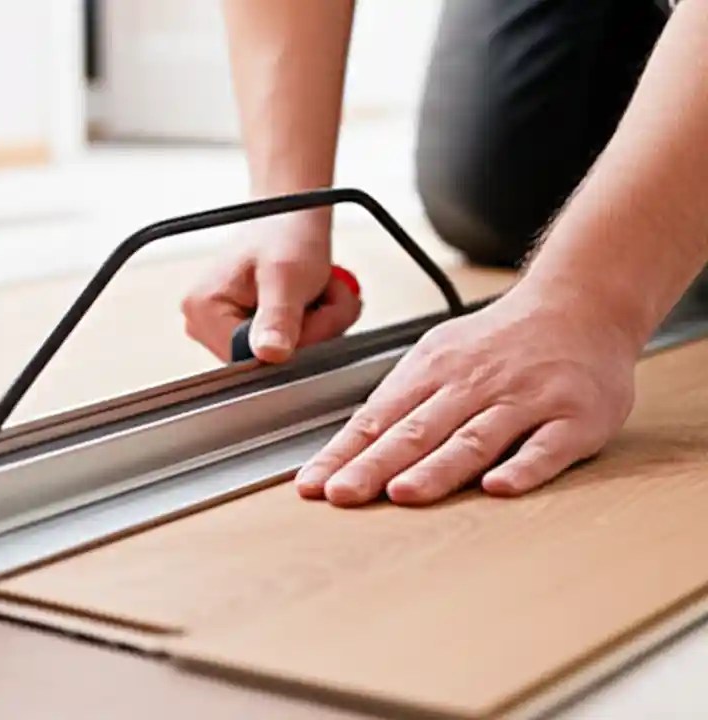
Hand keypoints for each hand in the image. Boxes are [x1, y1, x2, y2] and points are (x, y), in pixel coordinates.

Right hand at [181, 215, 361, 362]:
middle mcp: (203, 324)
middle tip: (320, 296)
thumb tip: (269, 355)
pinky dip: (311, 327)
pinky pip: (285, 347)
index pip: (251, 361)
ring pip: (282, 356)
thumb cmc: (285, 233)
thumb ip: (278, 317)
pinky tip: (310, 302)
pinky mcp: (243, 328)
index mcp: (202, 310)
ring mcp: (221, 328)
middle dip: (309, 334)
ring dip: (316, 328)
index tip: (309, 309)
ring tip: (318, 294)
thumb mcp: (287, 275)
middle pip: (267, 361)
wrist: (292, 213)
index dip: (290, 345)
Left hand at [294, 284, 640, 506]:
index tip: (313, 484)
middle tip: (341, 494)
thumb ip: (402, 400)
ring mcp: (525, 400)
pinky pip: (547, 447)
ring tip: (402, 493)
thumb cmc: (500, 342)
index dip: (343, 454)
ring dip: (437, 468)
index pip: (378, 419)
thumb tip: (351, 444)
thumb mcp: (440, 356)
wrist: (581, 304)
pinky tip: (499, 488)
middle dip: (374, 465)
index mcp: (433, 371)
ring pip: (474, 438)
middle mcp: (474, 385)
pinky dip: (523, 468)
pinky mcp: (575, 418)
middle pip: (417, 431)